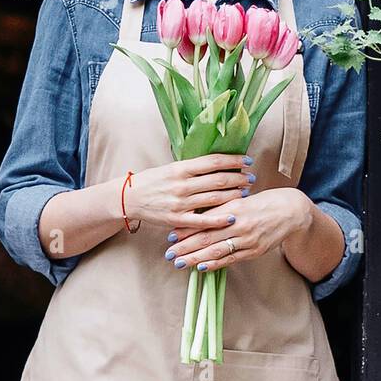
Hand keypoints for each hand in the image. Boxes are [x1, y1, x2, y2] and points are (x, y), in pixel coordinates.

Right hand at [121, 153, 255, 231]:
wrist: (128, 198)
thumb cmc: (152, 181)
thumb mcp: (171, 168)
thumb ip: (193, 167)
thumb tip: (219, 162)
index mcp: (181, 168)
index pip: (214, 162)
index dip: (234, 161)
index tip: (247, 161)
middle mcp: (182, 184)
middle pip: (218, 180)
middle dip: (239, 178)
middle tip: (251, 178)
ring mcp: (180, 202)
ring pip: (214, 198)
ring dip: (234, 195)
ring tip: (246, 192)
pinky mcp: (177, 219)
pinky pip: (202, 220)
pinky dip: (219, 219)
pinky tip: (232, 216)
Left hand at [163, 188, 311, 271]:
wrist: (291, 211)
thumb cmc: (264, 202)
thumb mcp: (241, 199)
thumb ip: (220, 208)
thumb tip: (196, 215)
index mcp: (234, 208)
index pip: (204, 221)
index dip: (186, 230)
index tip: (171, 236)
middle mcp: (239, 225)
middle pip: (206, 238)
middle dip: (185, 247)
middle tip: (169, 253)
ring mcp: (247, 240)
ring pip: (216, 251)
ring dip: (195, 258)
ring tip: (180, 263)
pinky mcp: (254, 251)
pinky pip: (230, 259)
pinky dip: (215, 263)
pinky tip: (202, 266)